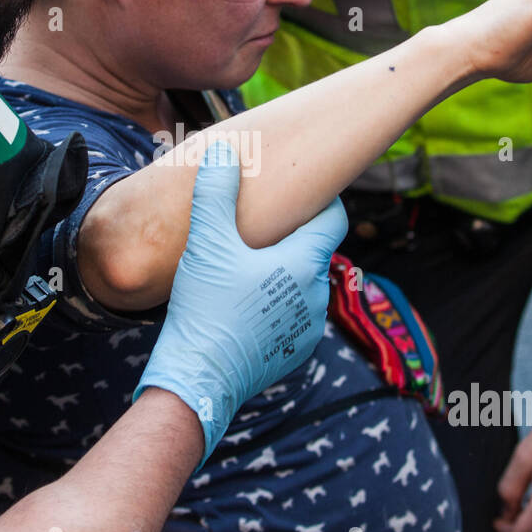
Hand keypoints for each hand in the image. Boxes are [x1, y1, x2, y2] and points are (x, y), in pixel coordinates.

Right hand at [133, 140, 347, 467]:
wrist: (198, 379)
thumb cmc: (206, 308)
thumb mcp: (207, 243)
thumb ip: (216, 193)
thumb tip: (222, 152)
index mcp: (306, 263)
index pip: (333, 219)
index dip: (320, 201)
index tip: (303, 192)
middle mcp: (317, 296)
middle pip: (314, 253)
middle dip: (292, 239)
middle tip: (261, 229)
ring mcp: (308, 329)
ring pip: (303, 287)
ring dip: (284, 276)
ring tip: (249, 269)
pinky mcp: (293, 353)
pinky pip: (293, 319)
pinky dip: (276, 308)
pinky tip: (245, 306)